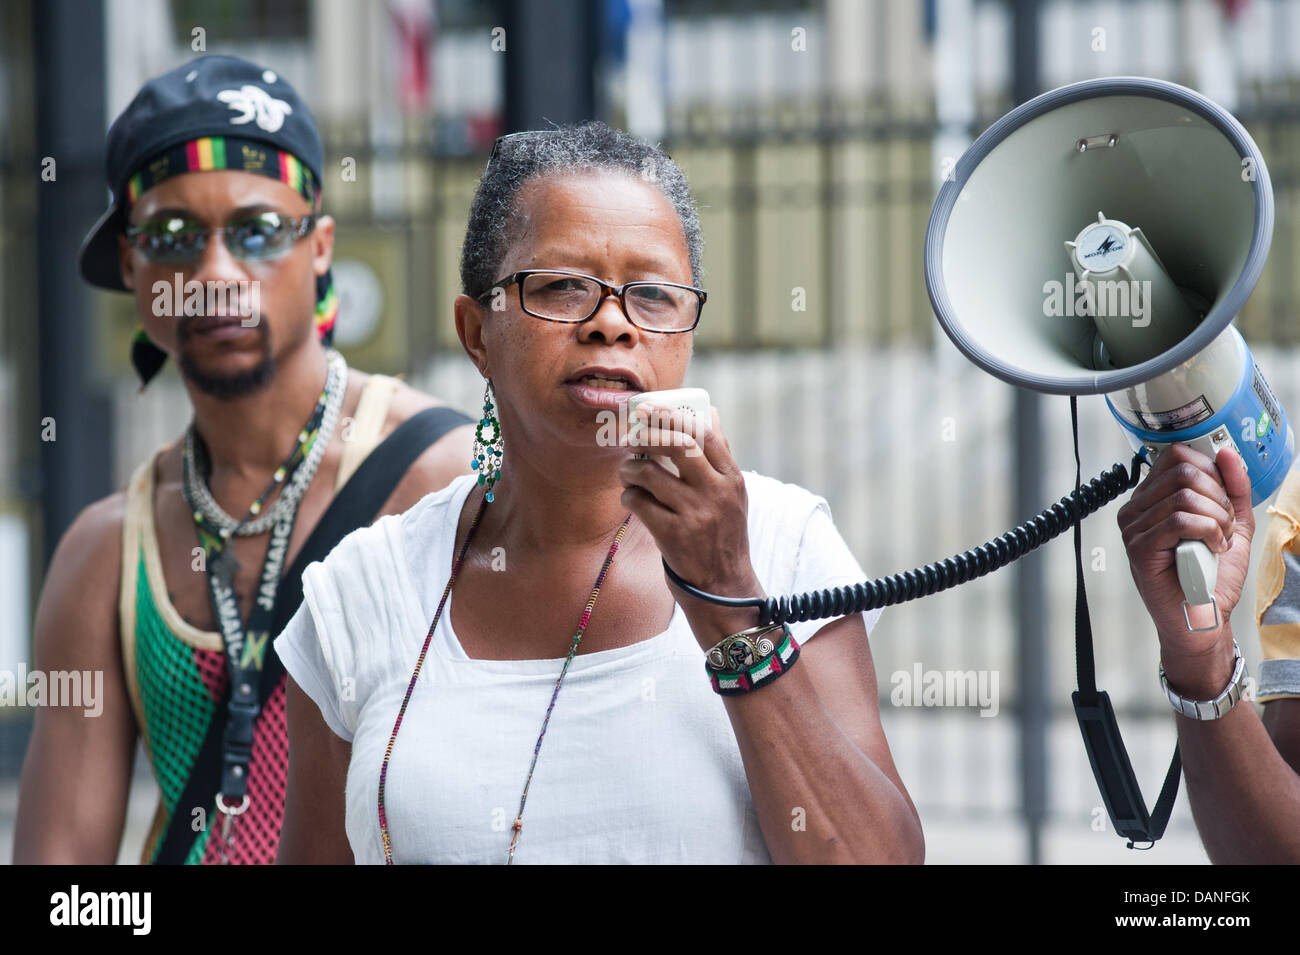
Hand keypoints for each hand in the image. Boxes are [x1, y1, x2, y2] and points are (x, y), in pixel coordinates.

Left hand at [617, 403, 762, 644]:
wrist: (724, 589)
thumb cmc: (723, 536)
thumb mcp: (734, 497)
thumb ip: (720, 458)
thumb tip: (711, 412)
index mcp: (732, 479)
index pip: (704, 433)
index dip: (673, 415)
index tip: (650, 409)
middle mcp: (716, 493)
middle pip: (676, 445)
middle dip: (646, 434)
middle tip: (630, 436)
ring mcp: (695, 514)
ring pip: (650, 473)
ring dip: (630, 468)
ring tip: (627, 472)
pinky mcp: (673, 535)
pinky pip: (638, 502)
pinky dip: (629, 496)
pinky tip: (631, 499)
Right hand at [1117, 443, 1252, 697]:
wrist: (1203, 618)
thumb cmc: (1211, 576)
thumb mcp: (1233, 523)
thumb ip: (1233, 488)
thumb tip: (1227, 453)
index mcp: (1152, 498)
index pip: (1177, 455)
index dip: (1210, 471)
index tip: (1222, 500)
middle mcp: (1136, 509)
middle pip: (1184, 471)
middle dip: (1218, 497)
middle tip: (1224, 526)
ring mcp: (1133, 528)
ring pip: (1184, 496)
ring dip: (1217, 519)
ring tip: (1219, 541)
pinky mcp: (1139, 548)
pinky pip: (1179, 520)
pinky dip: (1209, 532)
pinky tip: (1212, 549)